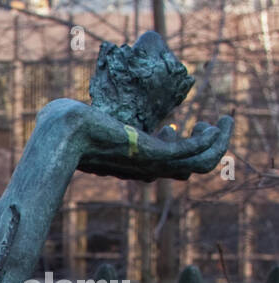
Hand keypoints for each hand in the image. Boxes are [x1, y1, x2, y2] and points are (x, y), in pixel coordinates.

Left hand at [74, 101, 233, 181]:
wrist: (59, 133)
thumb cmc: (63, 127)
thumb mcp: (88, 122)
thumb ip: (99, 121)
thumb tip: (95, 113)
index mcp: (131, 163)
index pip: (167, 167)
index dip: (178, 148)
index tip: (171, 126)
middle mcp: (143, 168)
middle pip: (191, 169)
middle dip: (210, 147)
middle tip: (214, 126)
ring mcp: (148, 162)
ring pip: (200, 164)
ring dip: (219, 143)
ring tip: (224, 122)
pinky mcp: (150, 153)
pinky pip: (192, 153)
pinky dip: (210, 140)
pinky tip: (216, 124)